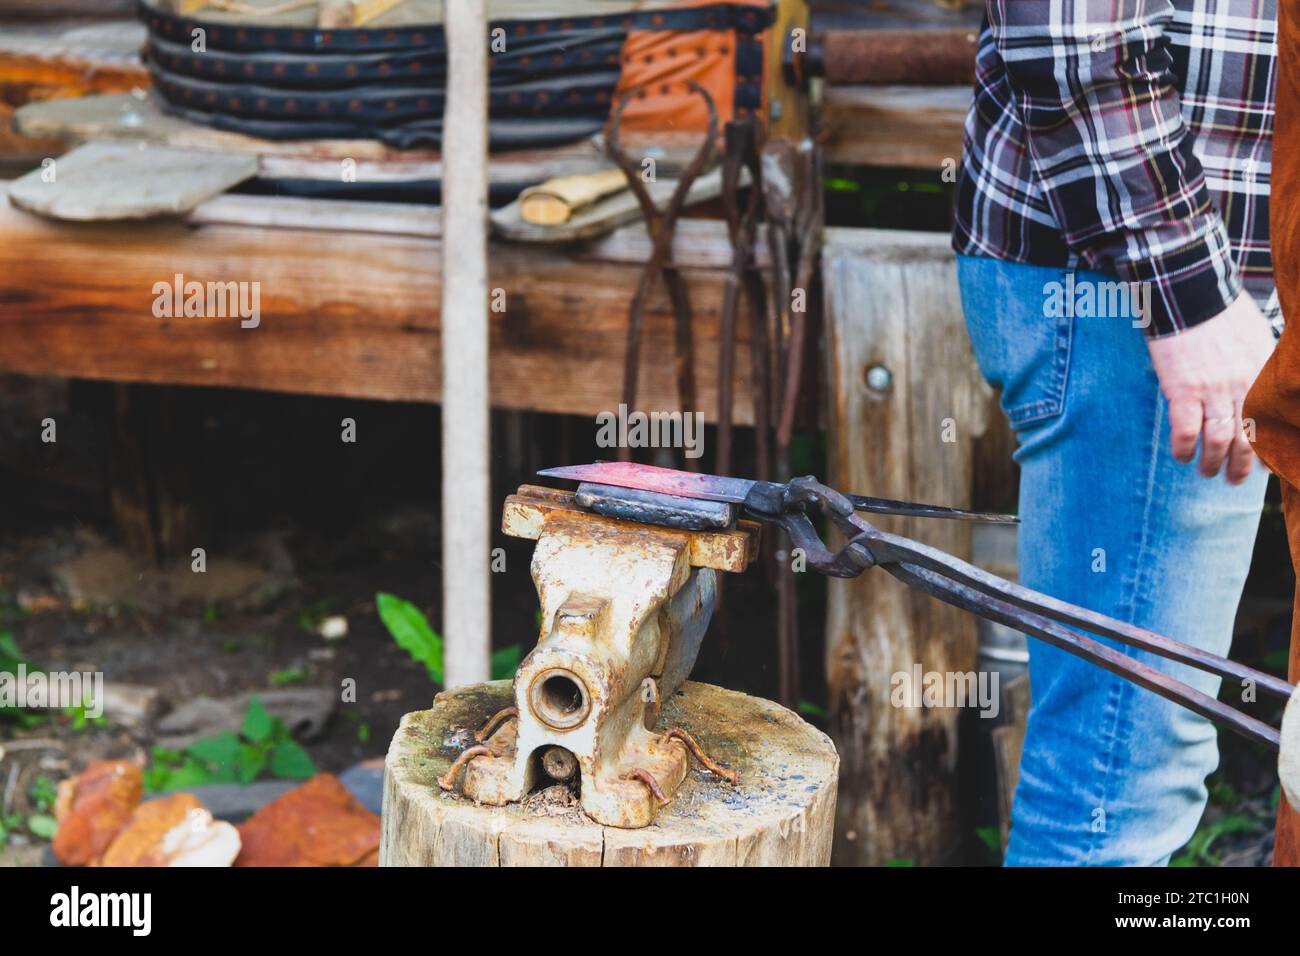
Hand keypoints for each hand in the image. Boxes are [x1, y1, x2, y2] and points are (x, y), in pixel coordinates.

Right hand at [1146, 291, 1274, 483]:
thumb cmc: (1221, 314)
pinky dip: (1184, 448)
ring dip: (1212, 463)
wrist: (1191, 295)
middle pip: (1246, 439)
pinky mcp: (1183, 389)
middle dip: (1240, 466)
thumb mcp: (1257, 339)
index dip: (1268, 452)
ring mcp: (1212, 390)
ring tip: (1207, 472)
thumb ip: (1260, 368)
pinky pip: (1185, 430)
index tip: (1265, 468)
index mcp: (1262, 375)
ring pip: (1217, 440)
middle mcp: (1242, 386)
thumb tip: (1260, 393)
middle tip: (1233, 480)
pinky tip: (1182, 456)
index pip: (1270, 424)